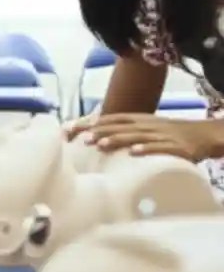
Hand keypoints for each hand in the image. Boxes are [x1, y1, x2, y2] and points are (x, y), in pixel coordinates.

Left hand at [65, 114, 223, 162]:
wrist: (201, 135)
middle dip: (100, 131)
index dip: (90, 123)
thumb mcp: (143, 128)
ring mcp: (160, 135)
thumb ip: (121, 131)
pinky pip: (159, 147)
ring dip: (117, 139)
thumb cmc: (165, 133)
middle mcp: (145, 125)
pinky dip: (146, 149)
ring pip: (136, 136)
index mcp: (136, 119)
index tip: (70, 130)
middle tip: (81, 138)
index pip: (109, 118)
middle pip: (119, 126)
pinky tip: (134, 153)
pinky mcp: (175, 147)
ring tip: (101, 145)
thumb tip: (92, 136)